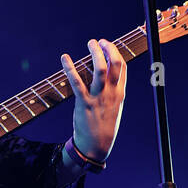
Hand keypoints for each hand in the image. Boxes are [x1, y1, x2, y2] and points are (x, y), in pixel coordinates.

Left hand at [61, 38, 126, 159]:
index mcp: (120, 93)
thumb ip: (113, 91)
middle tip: (99, 41)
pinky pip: (77, 82)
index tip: (107, 45)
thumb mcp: (115, 108)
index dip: (115, 52)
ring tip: (90, 43)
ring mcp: (98, 98)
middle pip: (115, 64)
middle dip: (108, 48)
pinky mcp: (84, 103)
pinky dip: (70, 68)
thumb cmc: (105, 126)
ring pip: (99, 69)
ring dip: (95, 52)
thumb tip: (108, 77)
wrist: (96, 146)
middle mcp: (111, 93)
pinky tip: (64, 57)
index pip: (122, 67)